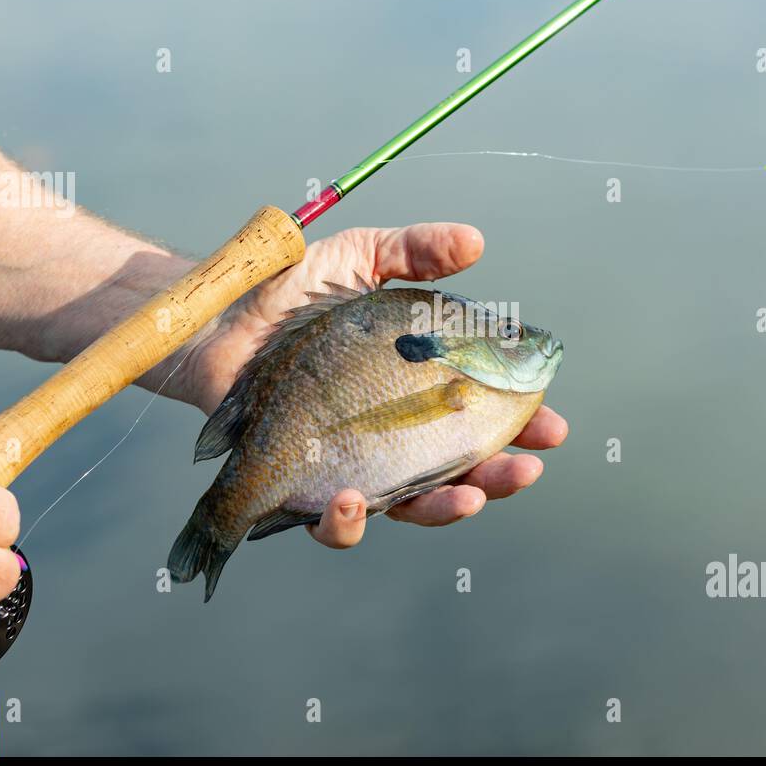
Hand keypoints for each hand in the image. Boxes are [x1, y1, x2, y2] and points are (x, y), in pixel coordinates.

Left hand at [182, 223, 567, 546]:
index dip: (520, 426)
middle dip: (498, 478)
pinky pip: (329, 523)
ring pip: (406, 507)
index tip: (550, 425)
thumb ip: (414, 252)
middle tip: (526, 470)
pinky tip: (351, 501)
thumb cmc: (288, 290)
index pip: (478, 414)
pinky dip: (345, 523)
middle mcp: (389, 433)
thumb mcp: (358, 259)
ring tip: (465, 499)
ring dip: (441, 511)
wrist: (215, 317)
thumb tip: (477, 242)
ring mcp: (348, 462)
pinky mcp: (300, 484)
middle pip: (457, 471)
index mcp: (414, 387)